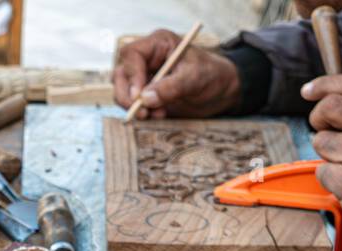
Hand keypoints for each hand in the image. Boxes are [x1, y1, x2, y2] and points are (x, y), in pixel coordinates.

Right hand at [113, 30, 240, 118]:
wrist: (220, 91)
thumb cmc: (211, 76)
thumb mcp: (194, 79)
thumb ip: (170, 87)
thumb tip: (144, 99)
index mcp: (158, 45)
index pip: (132, 55)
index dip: (132, 75)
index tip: (139, 95)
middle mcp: (147, 59)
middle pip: (121, 74)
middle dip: (127, 96)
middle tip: (142, 112)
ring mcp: (145, 76)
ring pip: (122, 91)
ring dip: (134, 107)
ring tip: (155, 114)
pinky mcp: (146, 93)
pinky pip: (133, 104)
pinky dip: (142, 112)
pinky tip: (159, 115)